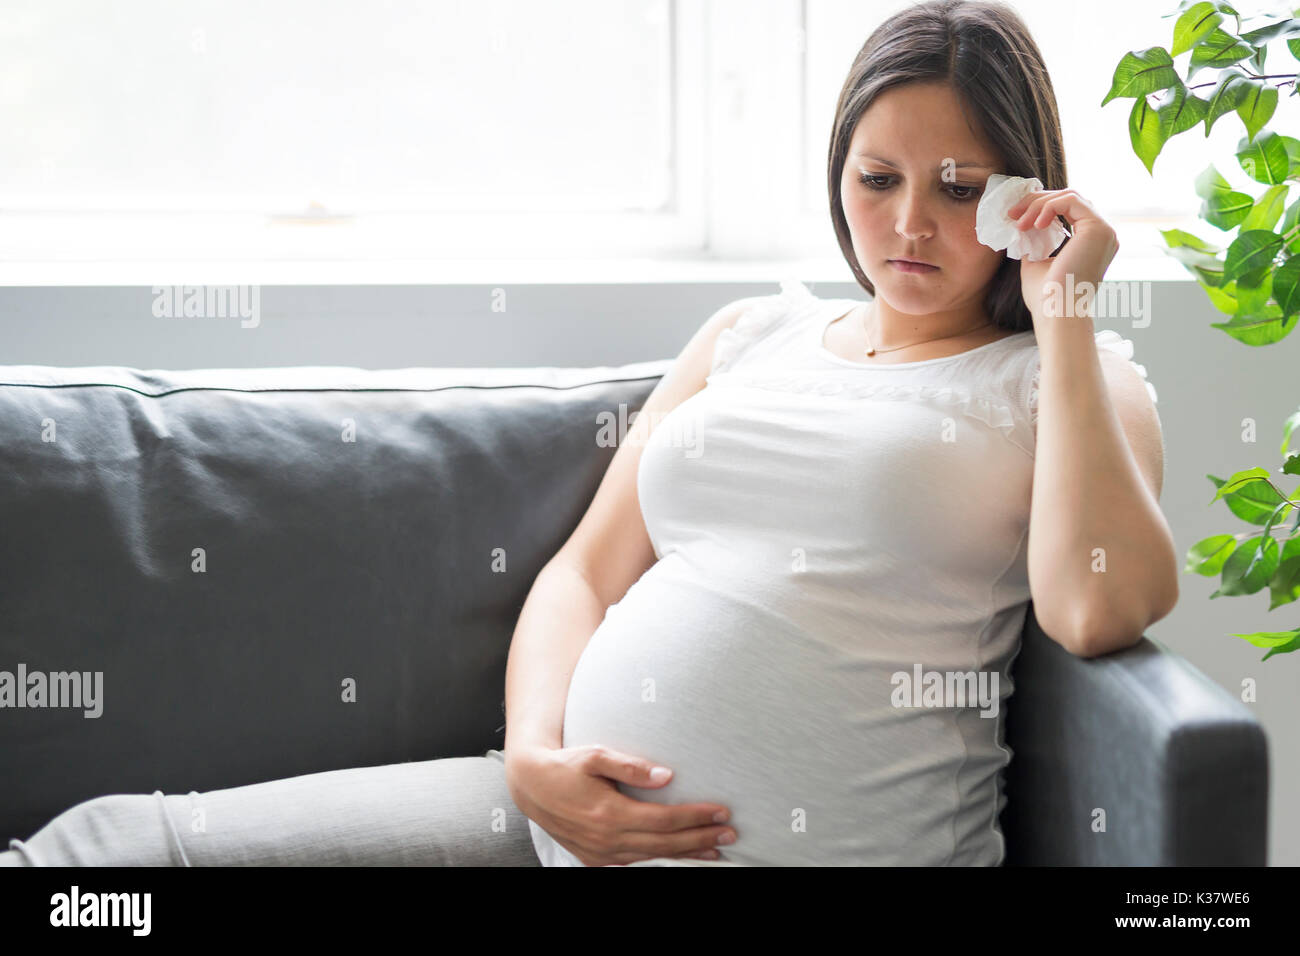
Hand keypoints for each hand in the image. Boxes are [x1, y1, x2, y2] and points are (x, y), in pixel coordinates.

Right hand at [504, 743, 736, 866]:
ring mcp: (602, 853)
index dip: (696, 817)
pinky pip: (637, 862)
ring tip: (715, 850)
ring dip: (686, 853)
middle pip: (665, 843)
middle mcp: (607, 839)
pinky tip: (679, 855)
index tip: (722, 811)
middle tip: (731, 833)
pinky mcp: (596, 859)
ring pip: (654, 857)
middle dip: (701, 838)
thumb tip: (667, 775)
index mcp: (610, 813)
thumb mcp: (595, 756)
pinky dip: (662, 859)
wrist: (531, 786)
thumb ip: (631, 766)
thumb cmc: (566, 765)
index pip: (665, 820)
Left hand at [1007, 188, 1118, 326]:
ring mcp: (1104, 230)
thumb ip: (1033, 244)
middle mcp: (1102, 234)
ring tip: (1020, 223)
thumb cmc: (1046, 298)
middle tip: (1012, 213)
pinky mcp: (1098, 228)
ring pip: (1069, 196)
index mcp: (1091, 241)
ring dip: (1038, 205)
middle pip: (1069, 199)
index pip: (1068, 209)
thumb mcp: (1035, 264)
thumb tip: (1021, 227)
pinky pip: (1071, 201)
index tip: (1014, 217)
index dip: (1040, 207)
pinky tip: (1034, 225)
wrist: (1056, 314)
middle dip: (1036, 202)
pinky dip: (1048, 207)